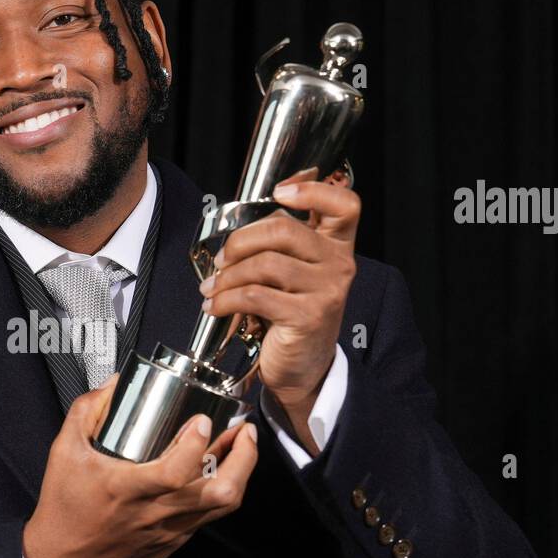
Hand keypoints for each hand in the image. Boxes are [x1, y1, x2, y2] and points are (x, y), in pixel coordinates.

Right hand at [22, 374, 259, 557]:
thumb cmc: (64, 509)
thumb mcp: (64, 452)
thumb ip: (86, 411)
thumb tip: (114, 384)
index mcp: (126, 489)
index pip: (176, 471)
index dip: (197, 444)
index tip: (203, 420)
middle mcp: (154, 513)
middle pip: (219, 493)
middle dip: (244, 458)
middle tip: (245, 431)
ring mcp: (168, 531)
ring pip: (222, 506)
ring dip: (241, 472)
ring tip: (241, 446)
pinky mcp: (173, 543)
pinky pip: (207, 516)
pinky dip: (220, 490)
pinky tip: (217, 470)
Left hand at [199, 169, 358, 415]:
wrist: (303, 367)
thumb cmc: (290, 314)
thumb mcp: (291, 274)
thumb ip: (277, 247)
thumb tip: (233, 229)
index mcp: (336, 246)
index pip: (344, 204)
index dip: (313, 189)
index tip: (280, 192)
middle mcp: (338, 264)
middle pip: (284, 230)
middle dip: (241, 241)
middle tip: (221, 259)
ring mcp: (326, 291)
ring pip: (264, 264)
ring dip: (228, 276)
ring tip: (212, 288)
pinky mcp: (308, 317)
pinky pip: (255, 295)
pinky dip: (225, 300)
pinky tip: (214, 307)